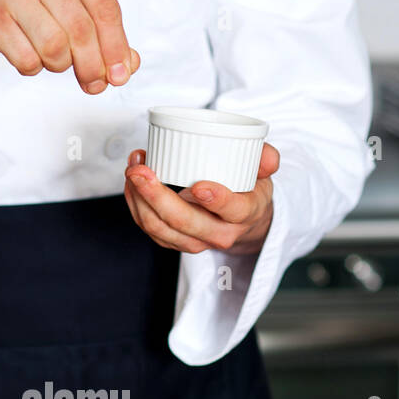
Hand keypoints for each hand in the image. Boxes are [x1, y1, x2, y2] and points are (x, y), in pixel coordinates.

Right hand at [0, 0, 139, 93]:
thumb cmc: (11, 5)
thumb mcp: (59, 10)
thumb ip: (95, 32)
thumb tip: (126, 63)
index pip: (103, 6)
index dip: (116, 45)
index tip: (120, 73)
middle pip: (83, 31)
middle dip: (93, 66)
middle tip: (94, 83)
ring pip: (57, 48)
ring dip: (59, 66)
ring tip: (50, 60)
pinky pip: (28, 60)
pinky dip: (32, 67)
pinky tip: (25, 56)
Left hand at [123, 144, 279, 254]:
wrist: (241, 222)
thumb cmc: (248, 190)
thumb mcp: (263, 173)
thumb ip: (266, 160)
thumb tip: (267, 157)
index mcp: (244, 213)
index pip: (233, 210)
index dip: (216, 200)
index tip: (198, 186)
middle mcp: (218, 233)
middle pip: (184, 221)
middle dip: (156, 196)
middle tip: (140, 170)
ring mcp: (194, 241)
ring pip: (160, 227)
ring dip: (139, 198)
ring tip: (133, 167)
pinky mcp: (174, 241)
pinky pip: (149, 227)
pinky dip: (135, 204)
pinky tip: (131, 181)